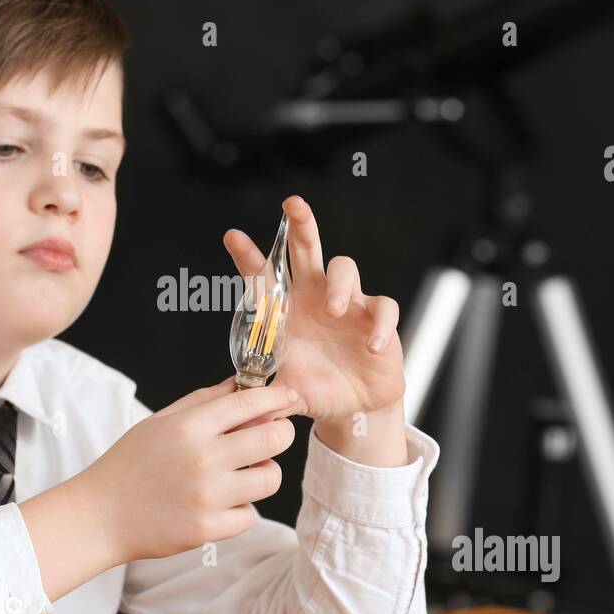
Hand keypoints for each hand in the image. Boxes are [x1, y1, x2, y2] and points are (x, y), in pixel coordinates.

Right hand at [81, 378, 303, 562]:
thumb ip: (203, 401)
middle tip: (273, 435)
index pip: (249, 403)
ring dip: (263, 473)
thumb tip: (241, 384)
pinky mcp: (209, 529)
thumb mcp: (160, 421)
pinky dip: (240, 508)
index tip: (289, 396)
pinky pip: (250, 515)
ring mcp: (208, 496)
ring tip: (243, 472)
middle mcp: (203, 458)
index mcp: (189, 427)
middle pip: (274, 438)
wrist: (100, 516)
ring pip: (270, 478)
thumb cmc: (129, 464)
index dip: (277, 396)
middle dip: (282, 432)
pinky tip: (221, 502)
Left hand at [224, 195, 405, 422]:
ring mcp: (348, 303)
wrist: (352, 407)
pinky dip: (378, 324)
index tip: (231, 237)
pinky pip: (382, 307)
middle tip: (292, 206)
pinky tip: (370, 345)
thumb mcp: (285, 390)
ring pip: (344, 267)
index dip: (248, 257)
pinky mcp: (377, 317)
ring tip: (331, 309)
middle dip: (300, 225)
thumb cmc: (315, 389)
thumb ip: (263, 392)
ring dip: (336, 284)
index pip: (264, 277)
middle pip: (306, 249)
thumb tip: (237, 400)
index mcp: (287, 309)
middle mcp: (315, 297)